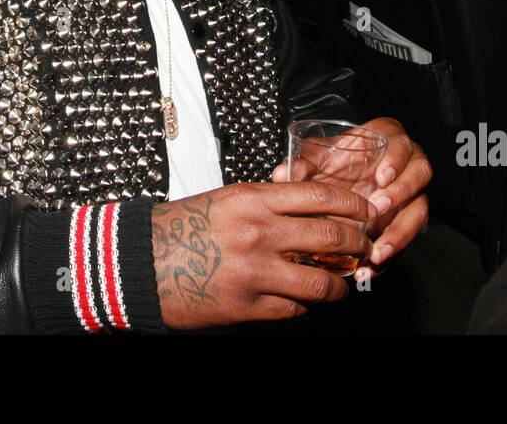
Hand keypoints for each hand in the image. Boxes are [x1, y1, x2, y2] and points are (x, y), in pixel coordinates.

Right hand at [151, 182, 375, 329]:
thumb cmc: (180, 228)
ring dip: (339, 286)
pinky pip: (294, 309)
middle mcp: (260, 233)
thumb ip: (268, 204)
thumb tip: (309, 212)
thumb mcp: (227, 200)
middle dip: (358, 245)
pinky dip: (304, 306)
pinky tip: (302, 301)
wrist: (140, 261)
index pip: (321, 196)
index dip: (353, 205)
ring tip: (340, 286)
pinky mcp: (247, 306)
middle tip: (364, 248)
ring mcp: (255, 272)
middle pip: (332, 238)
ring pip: (321, 283)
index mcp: (254, 199)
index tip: (366, 211)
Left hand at [273, 117, 429, 275]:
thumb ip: (304, 163)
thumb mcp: (318, 157)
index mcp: (388, 141)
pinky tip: (370, 269)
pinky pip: (405, 240)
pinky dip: (389, 255)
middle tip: (378, 208)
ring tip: (376, 252)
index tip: (381, 175)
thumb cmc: (335, 161)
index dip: (396, 158)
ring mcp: (410, 195)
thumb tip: (282, 173)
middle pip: (420, 174)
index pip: (402, 143)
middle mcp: (406, 166)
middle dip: (401, 192)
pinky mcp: (405, 221)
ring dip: (400, 233)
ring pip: (419, 211)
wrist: (342, 179)